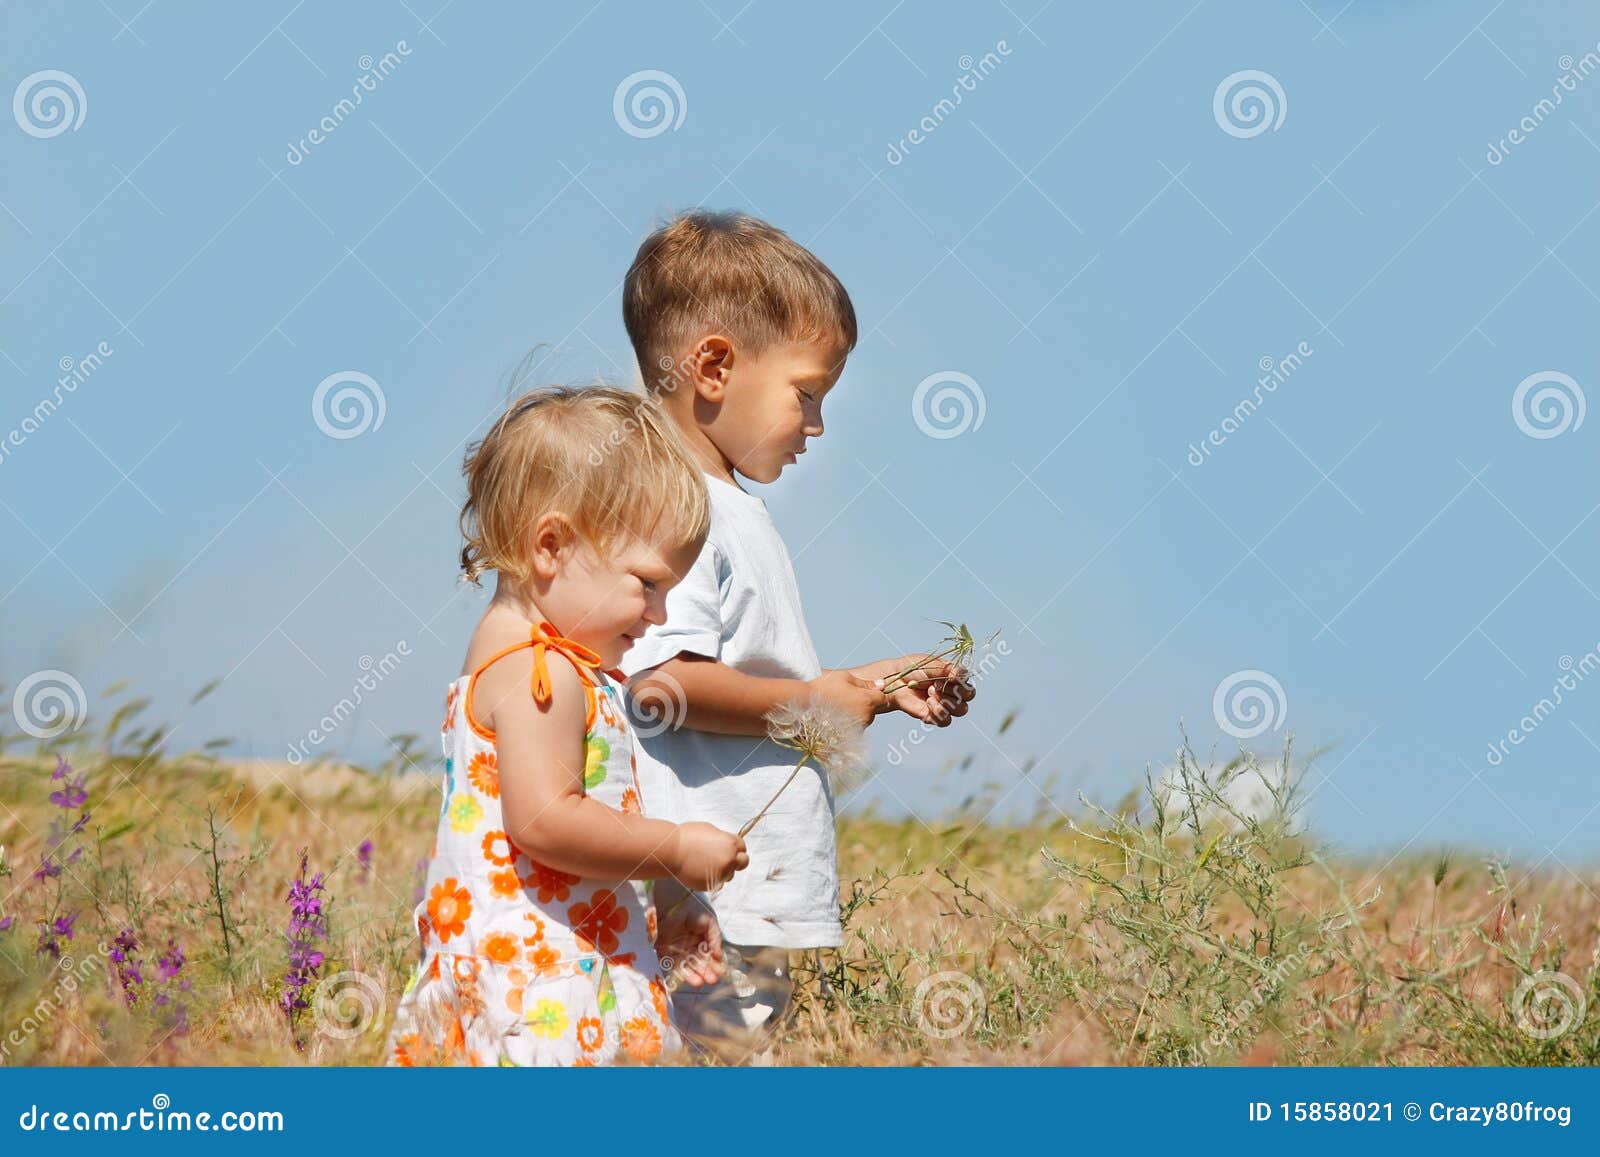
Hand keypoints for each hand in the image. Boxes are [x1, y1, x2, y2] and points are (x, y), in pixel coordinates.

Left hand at [653, 887, 724, 986]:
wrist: (673, 899)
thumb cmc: (693, 907)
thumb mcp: (709, 922)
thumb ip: (715, 939)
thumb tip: (720, 956)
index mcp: (701, 940)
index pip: (708, 957)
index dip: (714, 965)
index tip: (720, 973)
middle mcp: (689, 947)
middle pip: (697, 963)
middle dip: (704, 972)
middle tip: (711, 981)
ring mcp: (676, 950)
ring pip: (685, 966)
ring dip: (692, 975)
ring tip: (699, 983)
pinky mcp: (663, 950)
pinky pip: (669, 964)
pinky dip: (675, 972)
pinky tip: (683, 978)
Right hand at [669, 822, 747, 891]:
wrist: (671, 851)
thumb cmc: (688, 836)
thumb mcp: (709, 829)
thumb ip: (722, 838)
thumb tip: (728, 844)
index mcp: (730, 843)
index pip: (743, 847)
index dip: (736, 848)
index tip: (730, 849)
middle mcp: (729, 859)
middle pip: (743, 862)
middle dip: (736, 861)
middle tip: (725, 859)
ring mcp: (721, 873)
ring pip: (730, 875)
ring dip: (724, 871)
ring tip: (708, 865)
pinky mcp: (711, 884)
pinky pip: (717, 883)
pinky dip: (712, 879)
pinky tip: (701, 871)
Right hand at [807, 667, 889, 727]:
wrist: (802, 705)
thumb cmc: (823, 687)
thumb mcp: (845, 678)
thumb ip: (865, 683)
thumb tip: (881, 685)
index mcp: (867, 701)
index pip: (883, 697)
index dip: (875, 692)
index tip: (862, 690)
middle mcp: (865, 716)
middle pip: (875, 709)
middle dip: (866, 703)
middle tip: (846, 696)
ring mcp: (857, 728)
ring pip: (865, 718)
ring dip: (858, 712)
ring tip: (838, 705)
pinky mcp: (848, 736)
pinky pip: (855, 727)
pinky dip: (849, 721)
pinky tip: (835, 715)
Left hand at [851, 654, 975, 726]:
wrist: (893, 681)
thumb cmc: (911, 668)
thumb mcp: (930, 663)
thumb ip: (947, 668)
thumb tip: (959, 675)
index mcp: (953, 676)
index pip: (968, 681)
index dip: (961, 680)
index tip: (949, 676)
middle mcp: (951, 691)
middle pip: (968, 696)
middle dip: (955, 691)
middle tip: (937, 685)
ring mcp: (943, 704)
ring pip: (961, 710)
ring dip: (947, 702)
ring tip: (930, 694)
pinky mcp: (933, 716)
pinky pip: (946, 721)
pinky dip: (939, 712)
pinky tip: (928, 703)